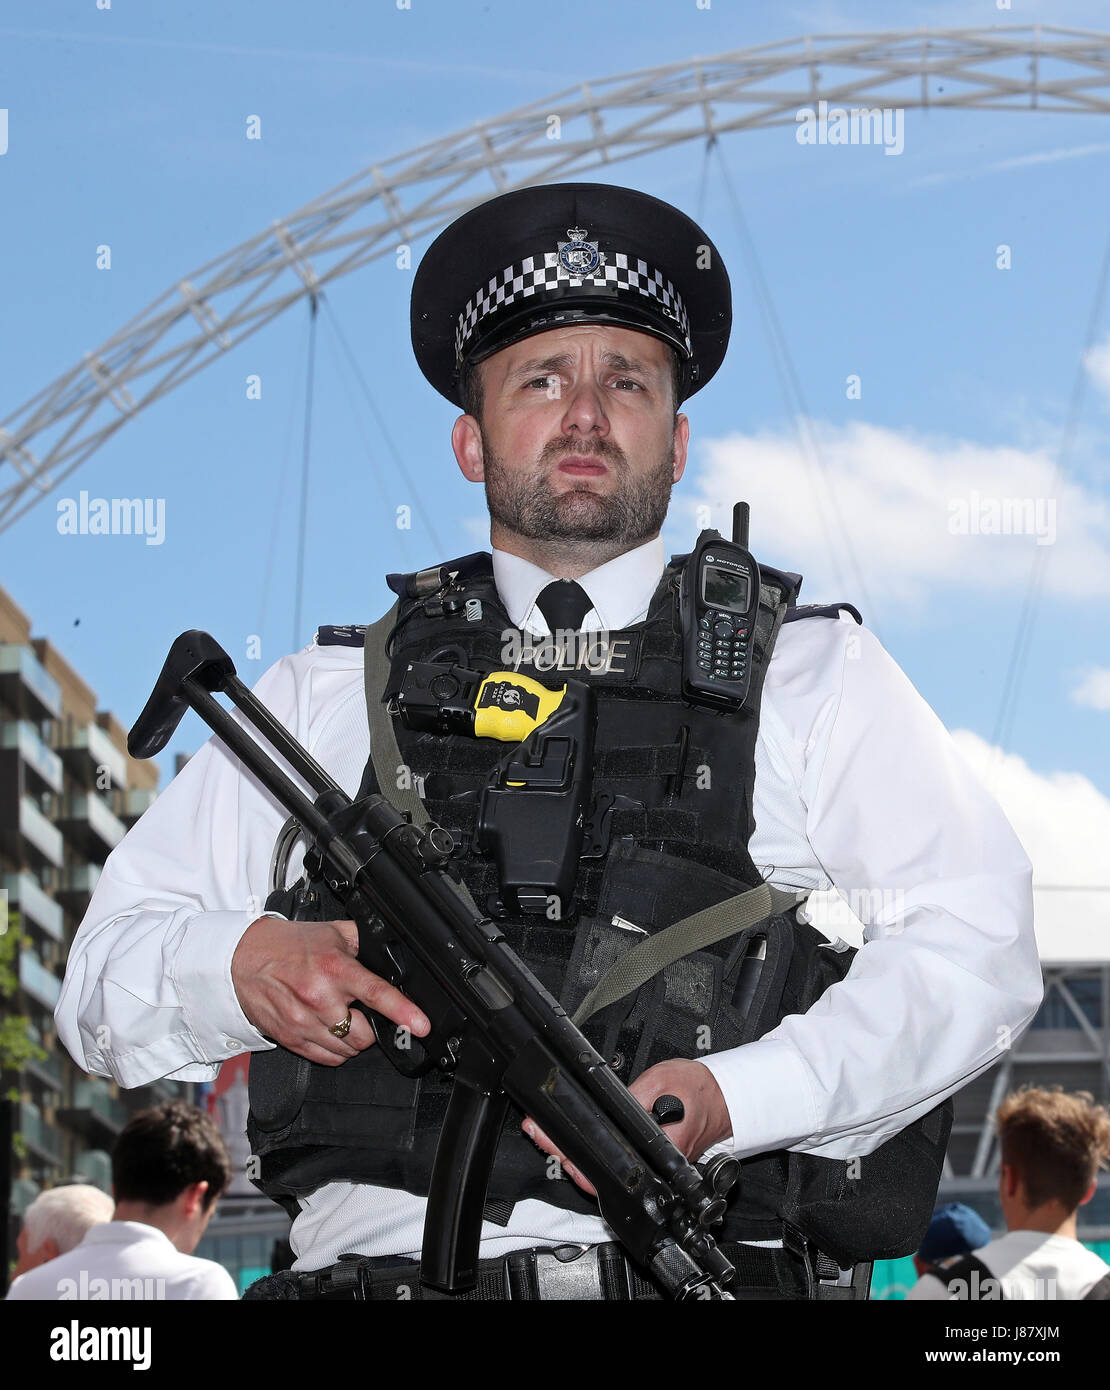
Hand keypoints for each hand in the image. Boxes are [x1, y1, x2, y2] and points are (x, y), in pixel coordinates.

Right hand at [231, 916, 429, 1066]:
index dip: (403, 1011)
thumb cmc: (288, 946)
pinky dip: (335, 1050)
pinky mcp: (290, 1039)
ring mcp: (303, 1022)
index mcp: (334, 968)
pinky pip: (326, 1059)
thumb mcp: (333, 932)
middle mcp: (319, 997)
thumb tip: (393, 951)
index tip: (421, 1025)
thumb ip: (364, 942)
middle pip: (365, 1035)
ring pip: (347, 1051)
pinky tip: (328, 1029)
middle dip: (371, 1027)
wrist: (243, 959)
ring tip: (341, 1017)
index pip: (376, 993)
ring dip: (352, 1039)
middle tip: (360, 1010)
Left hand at [522, 1057, 732, 1195]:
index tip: (550, 1139)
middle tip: (539, 1133)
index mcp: (660, 1151)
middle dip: (564, 1154)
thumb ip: (633, 1096)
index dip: (576, 1154)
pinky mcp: (646, 1162)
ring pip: (604, 1172)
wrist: (722, 1097)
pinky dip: (589, 1153)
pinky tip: (571, 1142)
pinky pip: (614, 1164)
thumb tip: (605, 1106)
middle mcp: (655, 1170)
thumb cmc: (700, 1090)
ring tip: (545, 1136)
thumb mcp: (663, 1080)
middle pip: (601, 1173)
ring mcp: (650, 1169)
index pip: (610, 1163)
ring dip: (572, 1154)